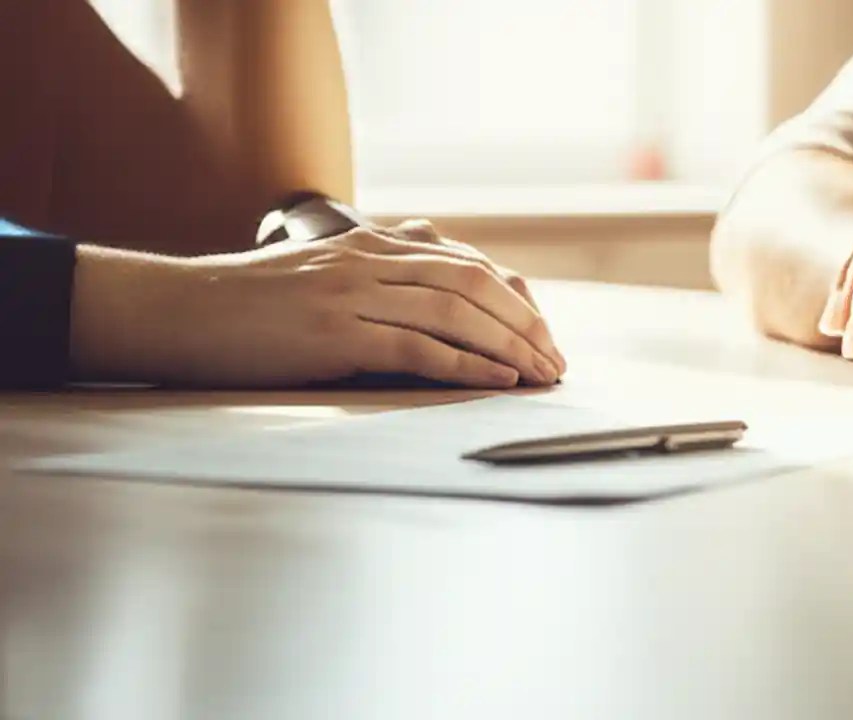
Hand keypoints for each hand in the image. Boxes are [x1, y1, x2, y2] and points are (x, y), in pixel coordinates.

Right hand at [70, 228, 566, 387]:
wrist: (182, 310)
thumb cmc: (250, 304)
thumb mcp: (321, 276)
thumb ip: (374, 278)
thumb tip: (430, 307)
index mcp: (371, 245)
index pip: (465, 262)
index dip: (513, 297)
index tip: (542, 330)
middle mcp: (371, 261)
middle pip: (473, 284)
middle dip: (524, 323)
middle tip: (556, 360)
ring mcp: (354, 294)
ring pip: (455, 312)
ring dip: (509, 346)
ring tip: (542, 373)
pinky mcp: (336, 333)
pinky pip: (418, 347)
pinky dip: (467, 365)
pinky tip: (498, 381)